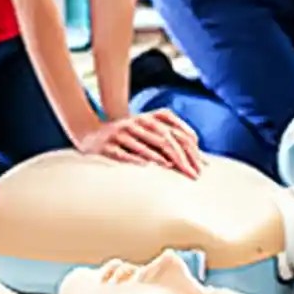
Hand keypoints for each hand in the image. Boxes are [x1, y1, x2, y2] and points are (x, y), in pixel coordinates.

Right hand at [76, 110, 203, 177]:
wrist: (91, 134)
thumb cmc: (130, 139)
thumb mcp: (149, 134)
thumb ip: (172, 142)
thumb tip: (202, 160)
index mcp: (150, 118)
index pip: (177, 132)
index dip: (191, 148)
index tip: (202, 166)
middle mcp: (137, 122)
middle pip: (165, 138)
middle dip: (181, 157)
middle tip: (193, 175)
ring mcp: (121, 132)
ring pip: (144, 143)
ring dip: (161, 157)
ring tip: (175, 168)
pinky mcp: (107, 144)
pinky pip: (123, 152)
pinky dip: (136, 159)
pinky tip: (147, 167)